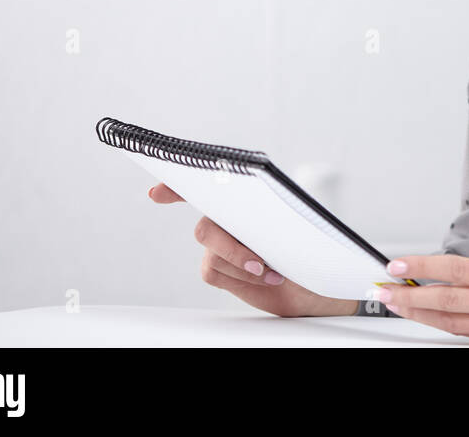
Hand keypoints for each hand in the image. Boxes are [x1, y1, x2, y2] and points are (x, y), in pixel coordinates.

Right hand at [147, 182, 356, 317]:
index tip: (156, 195)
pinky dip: (241, 278)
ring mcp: (218, 244)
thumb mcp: (297, 224)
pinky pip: (212, 271)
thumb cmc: (307, 245)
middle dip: (232, 248)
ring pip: (211, 252)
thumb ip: (272, 214)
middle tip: (260, 262)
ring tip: (274, 270)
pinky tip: (266, 277)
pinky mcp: (216, 268)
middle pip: (206, 227)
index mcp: (242, 200)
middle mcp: (225, 219)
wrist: (313, 281)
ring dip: (246, 265)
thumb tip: (257, 217)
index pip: (203, 186)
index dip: (175, 187)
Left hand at [377, 252, 468, 343]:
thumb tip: (457, 273)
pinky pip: (466, 332)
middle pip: (447, 299)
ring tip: (398, 304)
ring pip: (451, 321)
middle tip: (386, 289)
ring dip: (420, 313)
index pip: (455, 270)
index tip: (399, 266)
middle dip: (411, 295)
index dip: (422, 268)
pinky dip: (443, 324)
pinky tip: (428, 317)